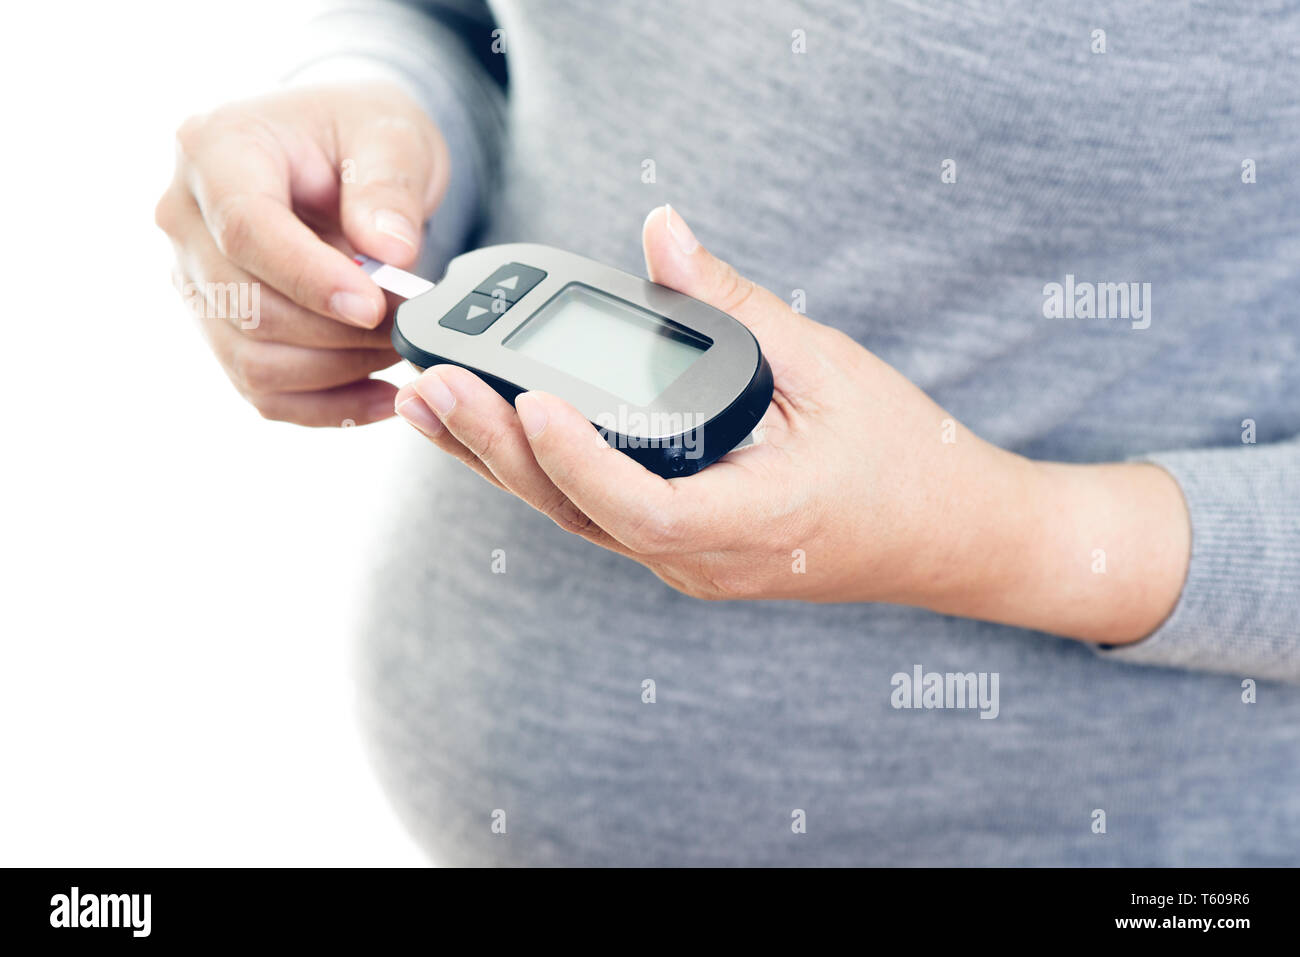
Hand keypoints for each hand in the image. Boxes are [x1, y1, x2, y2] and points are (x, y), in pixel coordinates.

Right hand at [156, 81, 448, 425]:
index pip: (245, 229)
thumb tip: (390, 252)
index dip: (310, 277)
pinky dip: (328, 406)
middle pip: (248, 306)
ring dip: (338, 370)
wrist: (346, 156)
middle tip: (410, 326)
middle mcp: (185, 218)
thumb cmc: (363, 133)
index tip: (374, 305)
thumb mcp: (392, 135)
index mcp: (214, 149)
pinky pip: (263, 392)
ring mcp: (195, 280)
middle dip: (339, 331)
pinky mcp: (220, 329)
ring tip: (401, 350)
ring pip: (252, 360)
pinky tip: (383, 396)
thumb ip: (389, 187)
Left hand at [395, 205, 1190, 642]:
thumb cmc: (903, 458)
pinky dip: (541, 473)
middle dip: (499, 452)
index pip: (643, 507)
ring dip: (501, 464)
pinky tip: (497, 432)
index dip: (578, 460)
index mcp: (754, 523)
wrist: (947, 537)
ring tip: (436, 404)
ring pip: (576, 521)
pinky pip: (595, 518)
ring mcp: (690, 565)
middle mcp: (706, 561)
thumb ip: (737, 305)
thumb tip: (663, 235)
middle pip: (581, 517)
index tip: (532, 401)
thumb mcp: (828, 369)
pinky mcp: (681, 551)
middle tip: (438, 385)